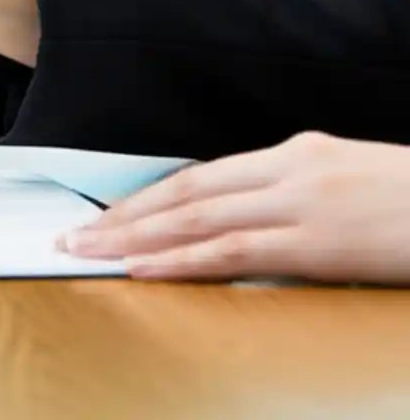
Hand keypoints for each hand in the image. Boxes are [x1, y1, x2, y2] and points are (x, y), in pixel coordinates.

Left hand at [58, 132, 409, 284]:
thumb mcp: (347, 181)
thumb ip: (292, 192)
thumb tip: (241, 215)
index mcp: (294, 152)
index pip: (200, 177)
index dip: (147, 198)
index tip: (106, 216)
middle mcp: (289, 169)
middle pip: (185, 194)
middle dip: (122, 217)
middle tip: (72, 236)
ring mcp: (301, 202)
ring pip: (196, 220)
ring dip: (135, 239)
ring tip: (88, 253)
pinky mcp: (318, 239)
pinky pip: (233, 250)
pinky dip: (181, 259)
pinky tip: (143, 267)